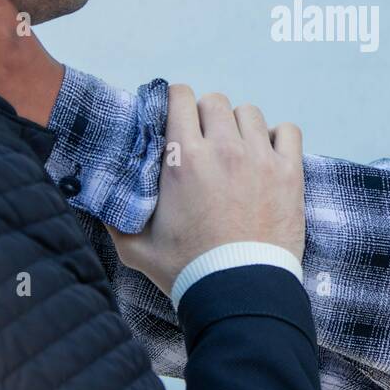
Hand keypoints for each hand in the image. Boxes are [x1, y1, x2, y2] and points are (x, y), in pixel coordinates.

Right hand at [107, 85, 304, 296]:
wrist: (240, 292)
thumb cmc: (189, 270)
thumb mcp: (137, 247)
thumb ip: (115, 219)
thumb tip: (100, 203)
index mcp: (183, 159)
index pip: (180, 98)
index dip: (175, 103)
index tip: (176, 119)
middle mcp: (222, 149)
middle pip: (214, 102)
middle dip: (206, 116)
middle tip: (205, 142)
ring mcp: (259, 158)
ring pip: (250, 113)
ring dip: (240, 127)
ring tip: (236, 151)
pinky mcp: (289, 173)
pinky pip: (288, 131)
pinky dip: (278, 138)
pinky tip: (268, 156)